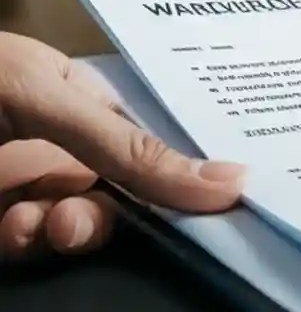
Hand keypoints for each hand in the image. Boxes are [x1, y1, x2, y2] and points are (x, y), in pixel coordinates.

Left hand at [0, 33, 244, 261]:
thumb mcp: (50, 97)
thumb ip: (131, 147)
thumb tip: (232, 180)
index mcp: (87, 104)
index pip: (156, 146)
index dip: (188, 175)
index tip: (222, 201)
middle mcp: (65, 147)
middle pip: (127, 197)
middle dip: (120, 214)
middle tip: (86, 219)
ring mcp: (30, 187)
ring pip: (83, 226)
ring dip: (73, 231)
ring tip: (48, 224)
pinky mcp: (0, 224)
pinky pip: (31, 248)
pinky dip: (28, 244)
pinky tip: (13, 225)